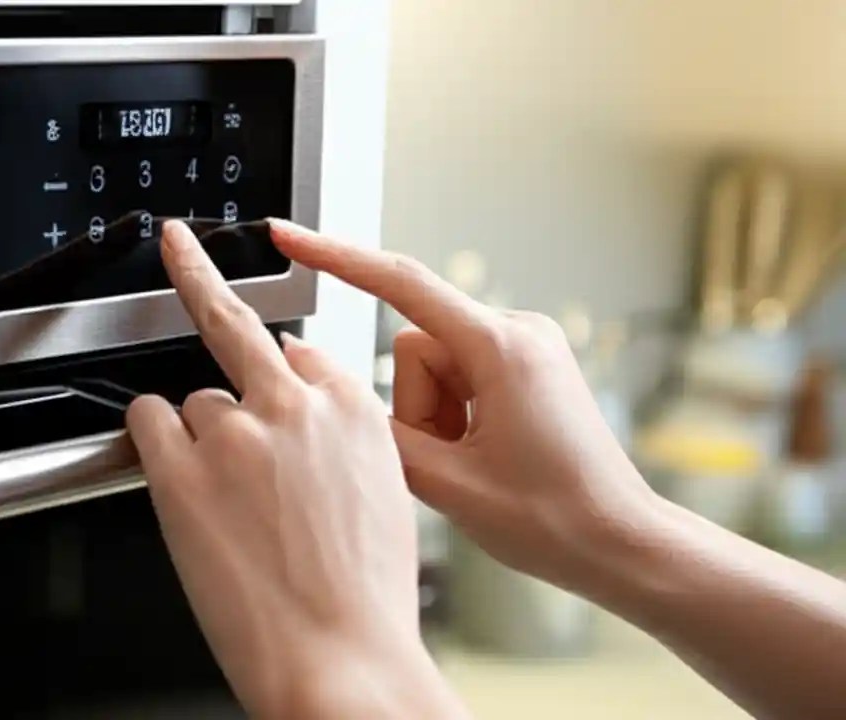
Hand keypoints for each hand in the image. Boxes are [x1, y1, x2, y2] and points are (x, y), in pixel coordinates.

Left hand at [126, 221, 461, 718]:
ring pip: (196, 402)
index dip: (280, 373)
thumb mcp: (382, 497)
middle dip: (199, 270)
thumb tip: (305, 402)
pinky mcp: (181, 469)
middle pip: (236, 323)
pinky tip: (176, 478)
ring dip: (200, 439)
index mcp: (354, 409)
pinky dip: (152, 440)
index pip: (302, 355)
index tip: (263, 348)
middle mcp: (294, 405)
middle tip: (175, 240)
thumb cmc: (364, 598)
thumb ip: (341, 437)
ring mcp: (234, 431)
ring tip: (228, 507)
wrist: (340, 661)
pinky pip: (148, 420)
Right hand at [270, 220, 663, 590]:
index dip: (334, 257)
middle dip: (414, 406)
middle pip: (414, 348)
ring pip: (433, 367)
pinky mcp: (528, 368)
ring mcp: (527, 348)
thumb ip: (376, 430)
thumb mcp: (444, 485)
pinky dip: (455, 416)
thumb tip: (331, 394)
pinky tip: (488, 455)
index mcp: (501, 349)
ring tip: (475, 463)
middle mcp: (518, 333)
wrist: (622, 546)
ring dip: (435, 417)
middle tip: (451, 461)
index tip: (290, 237)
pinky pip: (460, 376)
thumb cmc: (555, 521)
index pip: (399, 284)